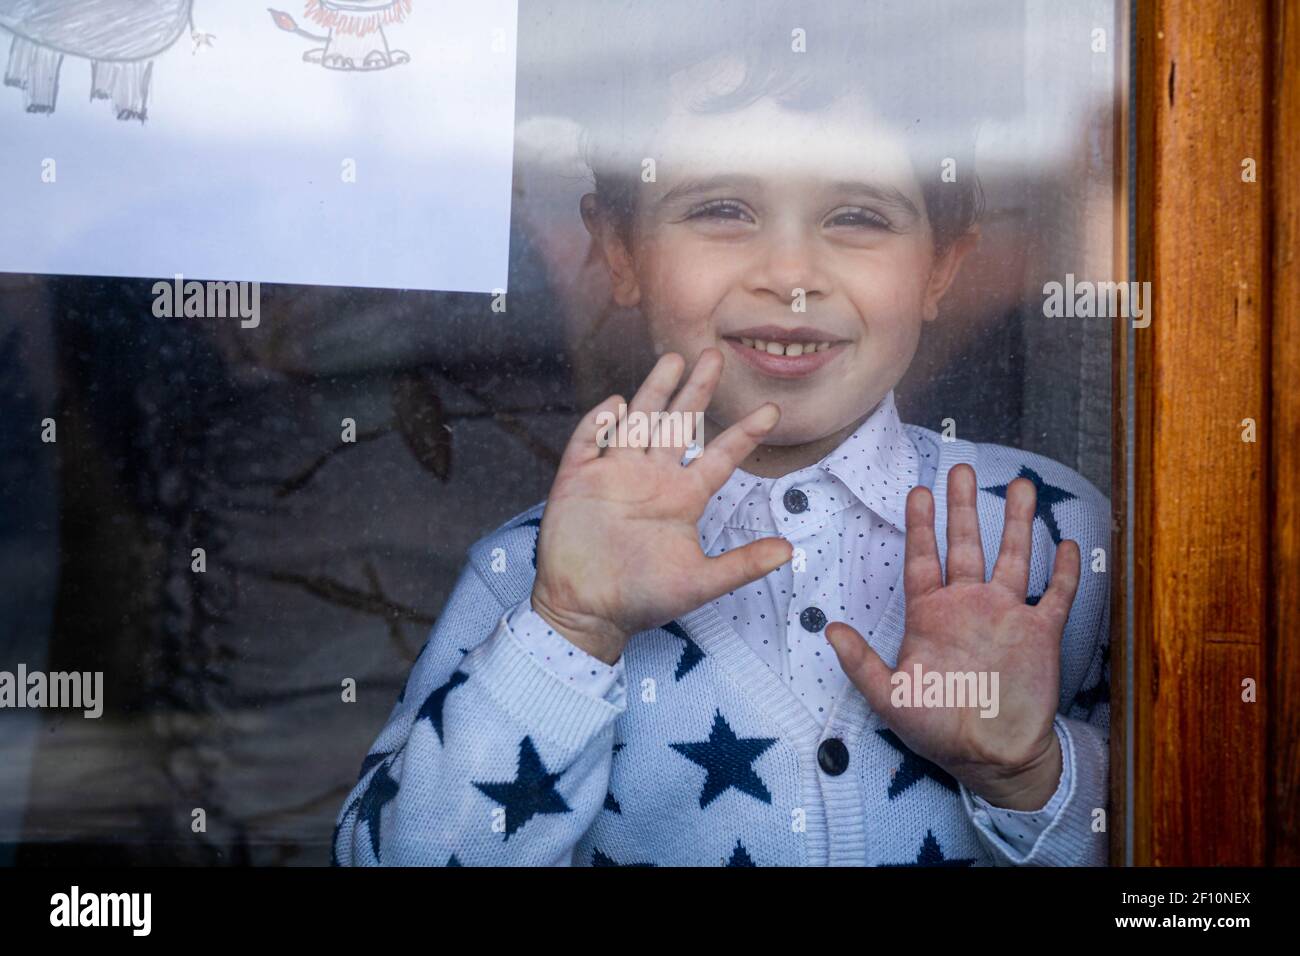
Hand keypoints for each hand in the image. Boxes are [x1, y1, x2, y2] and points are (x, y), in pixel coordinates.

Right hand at [531, 348, 793, 663]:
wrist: (584, 610)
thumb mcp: (698, 583)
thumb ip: (742, 565)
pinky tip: (619, 404)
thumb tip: (789, 551)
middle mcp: (652, 477)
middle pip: (678, 423)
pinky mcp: (578, 477)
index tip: (772, 412)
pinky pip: (590, 439)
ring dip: (654, 390)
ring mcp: (615, 473)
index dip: (744, 433)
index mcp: (682, 497)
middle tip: (713, 355)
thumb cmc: (640, 599)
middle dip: (696, 390)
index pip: (719, 456)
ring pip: (638, 420)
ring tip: (672, 360)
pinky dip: (602, 420)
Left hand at [825, 464, 1079, 809]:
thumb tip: (831, 631)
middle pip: (965, 544)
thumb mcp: (890, 697)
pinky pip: (1055, 594)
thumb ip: (861, 663)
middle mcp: (968, 605)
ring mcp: (1006, 615)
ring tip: (1020, 484)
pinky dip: (1062, 569)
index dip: (920, 524)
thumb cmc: (938, 730)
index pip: (923, 557)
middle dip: (963, 507)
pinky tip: (1065, 540)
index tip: (917, 490)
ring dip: (1016, 522)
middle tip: (961, 468)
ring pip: (1013, 556)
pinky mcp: (1040, 634)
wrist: (992, 758)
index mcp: (931, 614)